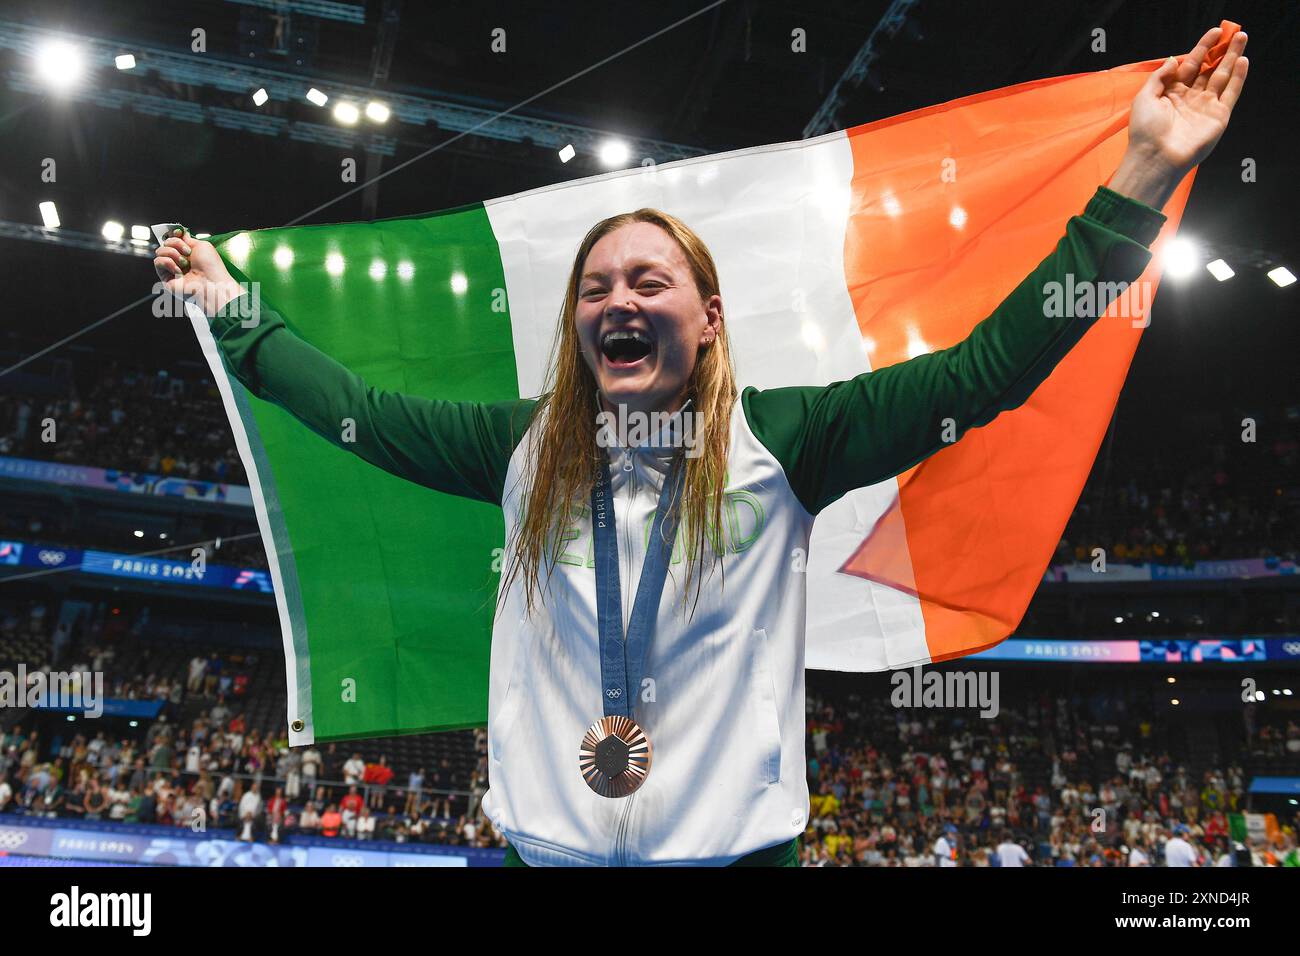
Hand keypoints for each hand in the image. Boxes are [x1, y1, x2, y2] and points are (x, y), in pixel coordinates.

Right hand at [153, 229, 243, 316]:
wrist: (210, 283)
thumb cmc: (210, 266)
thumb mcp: (201, 245)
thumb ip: (188, 238)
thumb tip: (178, 232)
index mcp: (188, 253)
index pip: (174, 239)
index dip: (173, 234)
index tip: (178, 232)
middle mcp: (179, 260)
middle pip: (166, 242)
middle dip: (175, 243)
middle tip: (187, 252)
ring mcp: (171, 268)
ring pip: (160, 251)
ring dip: (172, 253)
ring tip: (184, 263)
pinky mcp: (165, 277)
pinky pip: (158, 262)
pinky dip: (168, 263)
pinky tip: (178, 271)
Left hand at [1116, 27, 1248, 205]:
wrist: (1156, 158)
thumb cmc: (1145, 131)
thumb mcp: (1144, 97)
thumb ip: (1160, 76)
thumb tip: (1175, 59)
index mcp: (1171, 92)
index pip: (1190, 64)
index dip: (1202, 48)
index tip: (1213, 32)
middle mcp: (1190, 98)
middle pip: (1209, 68)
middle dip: (1221, 50)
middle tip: (1232, 33)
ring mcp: (1205, 106)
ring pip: (1222, 76)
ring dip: (1233, 58)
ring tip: (1241, 38)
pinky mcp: (1218, 116)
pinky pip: (1231, 93)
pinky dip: (1238, 77)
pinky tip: (1242, 62)